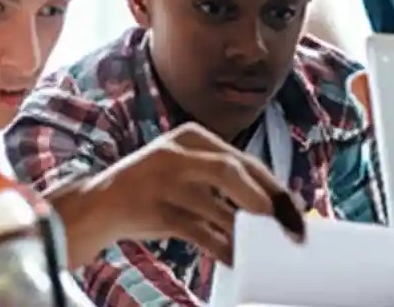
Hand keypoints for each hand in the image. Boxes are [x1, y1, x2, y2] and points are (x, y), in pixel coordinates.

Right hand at [53, 123, 304, 265]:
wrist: (99, 204)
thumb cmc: (152, 187)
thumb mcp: (183, 166)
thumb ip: (218, 177)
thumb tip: (270, 204)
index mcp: (190, 136)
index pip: (242, 159)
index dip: (273, 185)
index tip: (294, 209)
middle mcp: (177, 152)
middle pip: (232, 172)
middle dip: (267, 202)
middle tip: (292, 228)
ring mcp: (164, 181)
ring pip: (217, 205)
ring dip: (246, 231)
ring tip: (264, 247)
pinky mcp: (156, 210)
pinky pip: (199, 232)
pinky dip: (221, 248)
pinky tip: (234, 259)